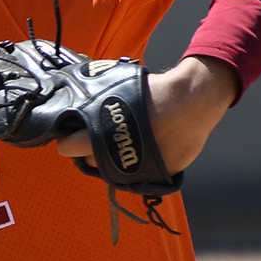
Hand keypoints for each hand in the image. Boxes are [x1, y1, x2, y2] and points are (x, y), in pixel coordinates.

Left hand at [55, 56, 237, 173]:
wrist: (192, 100)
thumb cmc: (154, 90)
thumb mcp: (114, 84)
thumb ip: (92, 95)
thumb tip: (72, 94)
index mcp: (100, 131)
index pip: (67, 147)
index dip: (69, 140)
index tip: (72, 134)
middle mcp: (113, 155)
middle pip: (86, 163)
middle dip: (87, 152)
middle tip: (96, 139)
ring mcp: (134, 169)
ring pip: (108, 173)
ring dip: (109, 161)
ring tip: (120, 142)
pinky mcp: (153, 176)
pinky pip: (134, 176)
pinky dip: (134, 166)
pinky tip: (139, 148)